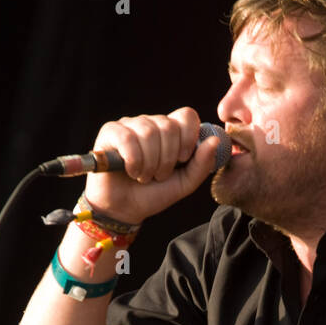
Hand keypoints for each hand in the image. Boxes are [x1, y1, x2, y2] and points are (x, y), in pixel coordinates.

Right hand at [84, 106, 221, 224]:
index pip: (186, 115)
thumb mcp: (184, 183)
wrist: (125, 209)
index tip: (183, 159)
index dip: (188, 137)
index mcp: (170, 131)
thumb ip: (202, 164)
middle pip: (168, 126)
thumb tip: (215, 141)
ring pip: (148, 133)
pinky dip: (134, 161)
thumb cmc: (154, 194)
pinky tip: (131, 171)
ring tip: (144, 176)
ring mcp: (130, 125)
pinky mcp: (110, 131)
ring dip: (150, 163)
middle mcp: (151, 123)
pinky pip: (127, 138)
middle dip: (167, 158)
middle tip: (159, 175)